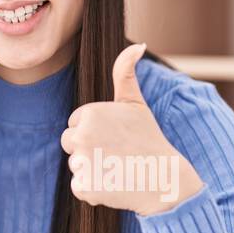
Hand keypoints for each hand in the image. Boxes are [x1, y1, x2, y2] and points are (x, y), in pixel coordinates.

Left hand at [60, 42, 203, 215]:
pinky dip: (94, 189)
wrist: (164, 178)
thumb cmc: (149, 139)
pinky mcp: (84, 187)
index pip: (75, 124)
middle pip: (69, 144)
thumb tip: (138, 44)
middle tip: (116, 154)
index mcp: (89, 113)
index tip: (116, 137)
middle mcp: (82, 135)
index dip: (96, 132)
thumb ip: (125, 72)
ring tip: (117, 169)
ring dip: (93, 169)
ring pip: (75, 165)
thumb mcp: (136, 103)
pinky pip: (79, 186)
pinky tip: (114, 184)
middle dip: (89, 149)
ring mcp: (82, 162)